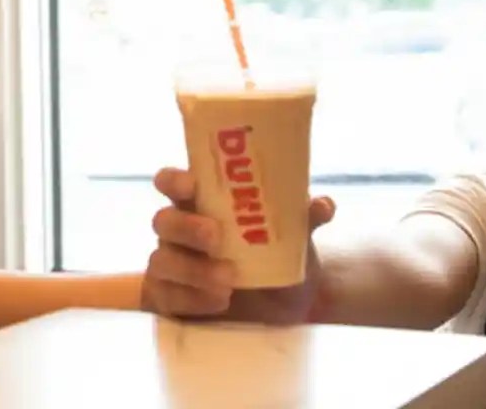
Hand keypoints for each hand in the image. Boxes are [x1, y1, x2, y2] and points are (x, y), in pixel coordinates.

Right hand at [141, 167, 334, 323]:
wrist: (284, 305)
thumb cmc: (280, 256)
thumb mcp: (296, 238)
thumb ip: (304, 218)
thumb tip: (323, 205)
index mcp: (202, 203)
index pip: (171, 182)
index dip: (174, 180)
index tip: (192, 185)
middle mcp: (180, 230)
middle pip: (163, 221)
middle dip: (187, 228)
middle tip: (217, 238)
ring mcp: (171, 264)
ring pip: (161, 261)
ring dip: (194, 271)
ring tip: (229, 285)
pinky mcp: (170, 297)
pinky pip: (165, 296)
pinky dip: (192, 299)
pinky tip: (220, 303)